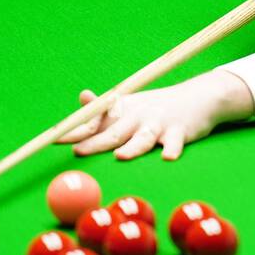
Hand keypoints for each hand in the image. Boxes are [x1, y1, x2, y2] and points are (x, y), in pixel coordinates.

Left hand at [58, 70, 253, 160]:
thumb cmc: (158, 106)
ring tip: (121, 156)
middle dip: (95, 143)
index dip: (76, 131)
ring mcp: (159, 124)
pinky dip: (172, 149)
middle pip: (114, 133)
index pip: (95, 121)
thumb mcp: (131, 104)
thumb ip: (106, 110)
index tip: (55, 140)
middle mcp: (138, 117)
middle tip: (79, 151)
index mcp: (123, 111)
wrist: (199, 96)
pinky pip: (175, 142)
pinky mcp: (180, 132)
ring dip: (132, 147)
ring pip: (143, 138)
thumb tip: (82, 98)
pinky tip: (168, 157)